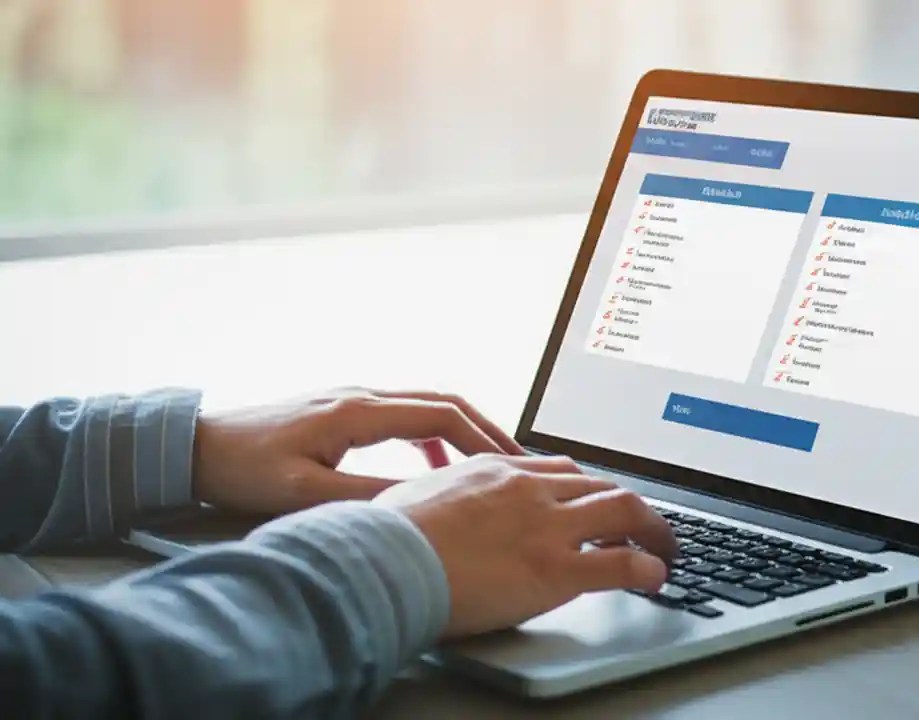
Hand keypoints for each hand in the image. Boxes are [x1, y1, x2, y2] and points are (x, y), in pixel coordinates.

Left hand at [193, 388, 522, 514]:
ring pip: (427, 406)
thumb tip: (423, 502)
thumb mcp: (305, 494)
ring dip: (464, 432)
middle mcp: (362, 396)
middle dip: (486, 431)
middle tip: (520, 463)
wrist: (196, 445)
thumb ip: (366, 497)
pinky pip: (406, 415)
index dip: (482, 438)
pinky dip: (435, 436)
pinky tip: (439, 467)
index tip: (513, 464)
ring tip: (491, 467)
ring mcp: (354, 399)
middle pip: (444, 402)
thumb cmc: (244, 470)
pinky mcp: (344, 410)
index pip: (440, 414)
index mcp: (357, 412)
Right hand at [373, 454, 676, 637]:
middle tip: (639, 525)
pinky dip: (646, 566)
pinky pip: (620, 561)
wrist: (382, 562)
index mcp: (496, 470)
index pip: (557, 470)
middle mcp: (529, 489)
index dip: (583, 490)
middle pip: (599, 484)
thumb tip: (435, 504)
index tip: (591, 505)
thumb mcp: (416, 496)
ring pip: (622, 509)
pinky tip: (654, 574)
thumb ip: (442, 495)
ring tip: (662, 547)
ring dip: (651, 529)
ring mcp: (546, 526)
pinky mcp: (555, 568)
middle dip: (625, 505)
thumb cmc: (385, 537)